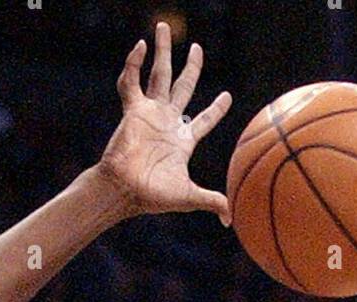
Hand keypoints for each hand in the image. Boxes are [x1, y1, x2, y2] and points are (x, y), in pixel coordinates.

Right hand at [96, 23, 231, 223]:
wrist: (125, 190)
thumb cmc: (153, 195)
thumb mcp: (188, 196)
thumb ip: (212, 201)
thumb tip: (232, 219)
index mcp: (182, 140)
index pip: (204, 120)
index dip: (215, 109)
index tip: (227, 96)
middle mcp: (167, 122)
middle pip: (182, 87)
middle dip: (190, 67)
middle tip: (197, 47)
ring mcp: (149, 113)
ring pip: (158, 74)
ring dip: (161, 51)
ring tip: (162, 26)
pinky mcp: (131, 110)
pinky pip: (131, 81)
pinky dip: (133, 63)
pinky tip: (140, 46)